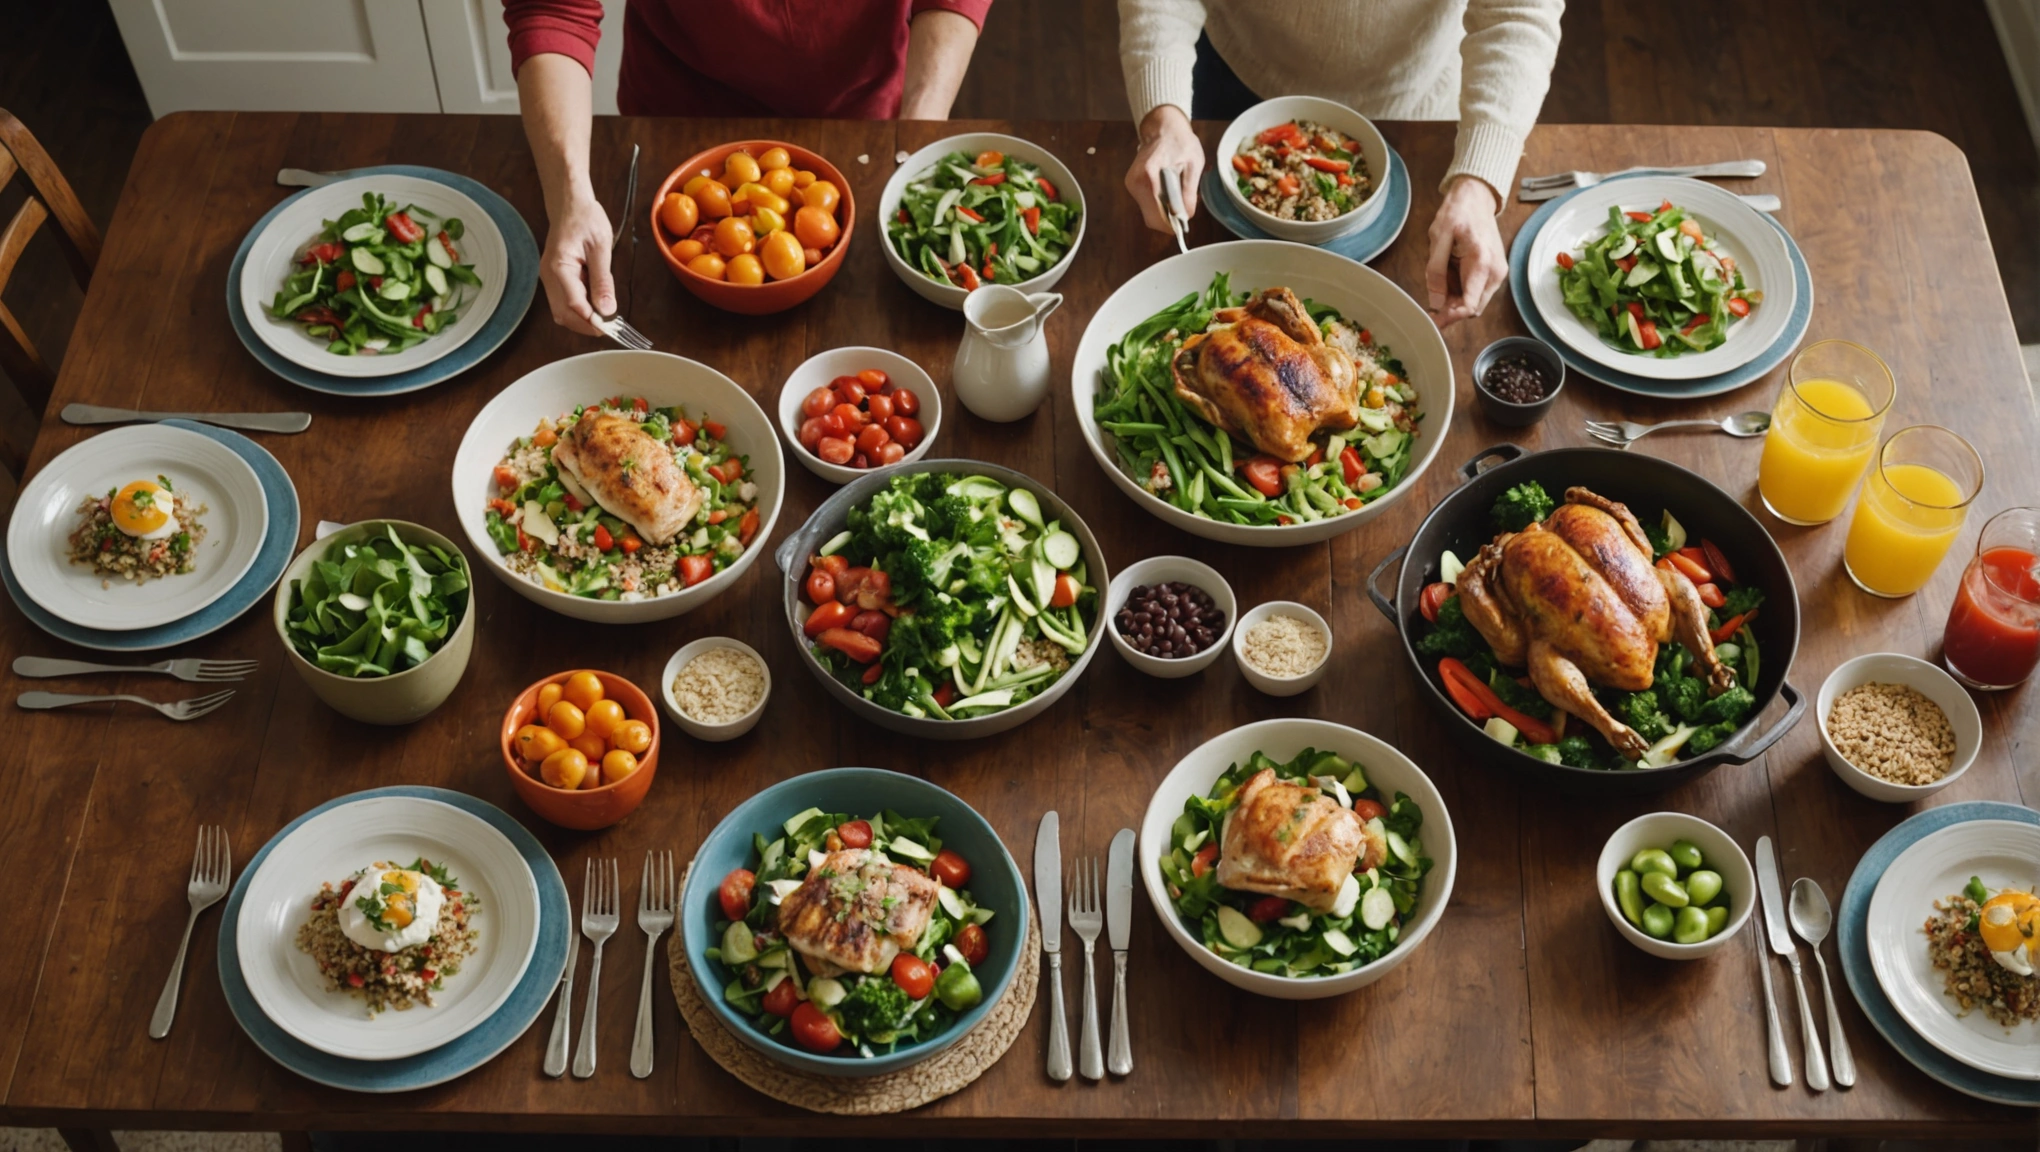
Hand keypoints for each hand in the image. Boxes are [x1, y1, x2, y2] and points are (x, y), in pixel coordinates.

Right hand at [537, 187, 613, 337]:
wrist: (570, 204)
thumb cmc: (585, 219)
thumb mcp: (601, 247)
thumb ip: (603, 280)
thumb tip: (607, 309)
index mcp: (559, 266)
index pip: (574, 304)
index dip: (592, 320)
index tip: (610, 327)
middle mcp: (548, 276)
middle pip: (564, 314)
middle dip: (586, 325)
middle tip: (610, 328)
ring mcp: (548, 278)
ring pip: (562, 312)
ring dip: (582, 320)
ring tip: (604, 318)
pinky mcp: (554, 279)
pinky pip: (564, 302)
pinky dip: (579, 310)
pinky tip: (595, 304)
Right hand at [1124, 105, 1201, 234]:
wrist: (1164, 128)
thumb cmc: (1181, 143)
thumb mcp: (1193, 165)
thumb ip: (1188, 193)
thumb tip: (1186, 217)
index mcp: (1149, 174)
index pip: (1157, 213)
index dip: (1172, 224)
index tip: (1184, 223)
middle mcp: (1135, 181)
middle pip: (1151, 218)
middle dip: (1169, 220)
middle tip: (1184, 212)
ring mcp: (1131, 184)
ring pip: (1148, 214)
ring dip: (1164, 213)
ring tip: (1177, 198)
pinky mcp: (1131, 185)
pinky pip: (1146, 206)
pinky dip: (1159, 206)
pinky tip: (1168, 193)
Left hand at [1425, 175, 1506, 327]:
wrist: (1476, 198)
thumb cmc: (1457, 213)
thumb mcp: (1437, 239)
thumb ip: (1435, 273)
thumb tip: (1435, 303)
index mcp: (1482, 262)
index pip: (1469, 305)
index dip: (1449, 317)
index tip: (1432, 321)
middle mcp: (1496, 271)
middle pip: (1473, 308)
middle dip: (1452, 310)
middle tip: (1431, 303)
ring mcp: (1498, 272)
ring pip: (1475, 302)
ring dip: (1456, 301)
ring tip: (1441, 282)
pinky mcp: (1496, 272)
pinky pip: (1477, 291)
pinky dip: (1462, 292)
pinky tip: (1450, 279)